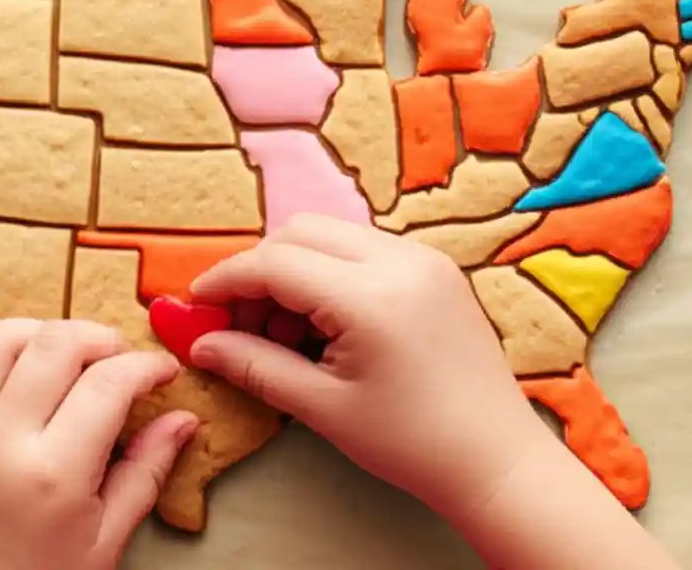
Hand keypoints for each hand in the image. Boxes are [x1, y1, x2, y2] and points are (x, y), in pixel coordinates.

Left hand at [0, 319, 196, 569]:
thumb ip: (146, 472)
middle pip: (54, 344)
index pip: (108, 384)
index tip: (162, 371)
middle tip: (120, 359)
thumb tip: (184, 420)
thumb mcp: (108, 540)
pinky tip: (8, 369)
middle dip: (99, 337)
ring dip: (37, 331)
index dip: (146, 366)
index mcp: (53, 475)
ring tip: (64, 354)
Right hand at [189, 215, 678, 568]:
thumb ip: (256, 365)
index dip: (225, 280)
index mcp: (372, 297)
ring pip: (331, 236)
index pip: (275, 262)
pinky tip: (323, 326)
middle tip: (237, 323)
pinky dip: (329, 274)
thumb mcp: (324, 407)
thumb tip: (201, 345)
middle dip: (258, 271)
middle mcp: (401, 261)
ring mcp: (424, 260)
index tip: (195, 306)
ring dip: (294, 271)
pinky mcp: (436, 270)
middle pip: (300, 232)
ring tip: (284, 335)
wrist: (496, 459)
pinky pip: (363, 250)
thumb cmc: (413, 443)